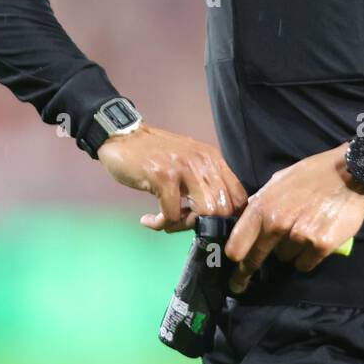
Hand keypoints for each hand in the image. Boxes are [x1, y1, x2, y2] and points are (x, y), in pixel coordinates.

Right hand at [97, 124, 248, 232]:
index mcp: (213, 159)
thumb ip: (204, 183)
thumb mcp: (189, 163)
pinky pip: (172, 214)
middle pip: (223, 209)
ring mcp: (184, 168)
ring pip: (203, 213)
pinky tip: (149, 219)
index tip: (208, 226)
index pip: (239, 197)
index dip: (228, 219)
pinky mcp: (163, 176)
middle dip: (203, 226)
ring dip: (182, 226)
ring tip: (166, 221)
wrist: (124, 137)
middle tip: (181, 223)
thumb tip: (216, 217)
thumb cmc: (156, 155)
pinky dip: (160, 223)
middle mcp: (203, 162)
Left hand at [224, 143, 363, 292]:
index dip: (234, 258)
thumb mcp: (279, 180)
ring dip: (289, 254)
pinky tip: (315, 243)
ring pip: (284, 260)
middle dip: (246, 273)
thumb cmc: (312, 174)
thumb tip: (246, 218)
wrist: (350, 172)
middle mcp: (277, 224)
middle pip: (255, 259)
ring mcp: (299, 236)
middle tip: (240, 284)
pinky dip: (308, 258)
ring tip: (301, 236)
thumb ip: (261, 201)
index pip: (237, 245)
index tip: (233, 268)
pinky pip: (305, 264)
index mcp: (263, 206)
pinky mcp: (321, 246)